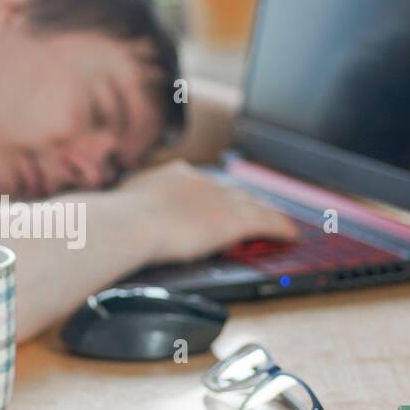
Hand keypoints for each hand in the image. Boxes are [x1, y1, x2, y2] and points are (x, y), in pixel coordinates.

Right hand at [121, 160, 296, 263]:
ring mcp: (218, 200)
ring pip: (252, 205)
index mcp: (174, 175)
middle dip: (246, 201)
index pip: (201, 184)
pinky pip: (265, 222)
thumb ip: (133, 204)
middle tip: (258, 209)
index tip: (218, 202)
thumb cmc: (119, 218)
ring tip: (280, 222)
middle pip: (231, 192)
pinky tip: (290, 234)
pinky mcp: (232, 221)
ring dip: (267, 214)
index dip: (214, 195)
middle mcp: (200, 182)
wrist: (130, 223)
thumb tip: (121, 211)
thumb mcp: (124, 203)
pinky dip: (279, 228)